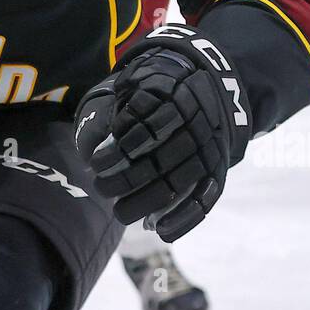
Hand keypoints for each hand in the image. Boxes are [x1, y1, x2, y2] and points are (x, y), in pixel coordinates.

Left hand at [74, 24, 250, 241]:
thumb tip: (91, 148)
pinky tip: (160, 230)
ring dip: (144, 203)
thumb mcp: (141, 78)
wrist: (215, 86)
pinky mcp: (218, 170)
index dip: (116, 151)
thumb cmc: (163, 86)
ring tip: (119, 212)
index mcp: (175, 98)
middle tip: (101, 188)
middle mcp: (195, 126)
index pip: (142, 131)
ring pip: (176, 185)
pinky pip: (203, 200)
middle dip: (123, 181)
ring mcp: (208, 151)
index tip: (95, 163)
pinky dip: (183, 219)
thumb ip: (119, 105)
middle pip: (156, 163)